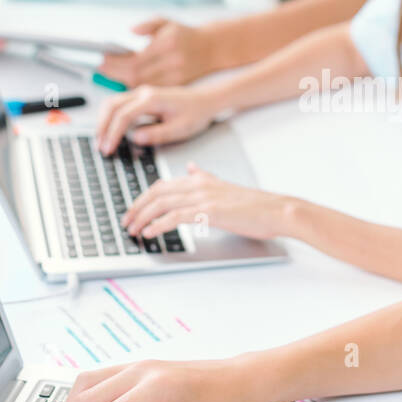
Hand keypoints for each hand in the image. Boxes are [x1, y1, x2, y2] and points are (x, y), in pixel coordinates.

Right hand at [96, 84, 221, 154]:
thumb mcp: (180, 129)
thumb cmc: (196, 113)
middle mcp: (144, 93)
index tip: (108, 149)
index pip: (124, 115)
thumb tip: (135, 138)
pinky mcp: (141, 98)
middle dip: (102, 126)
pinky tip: (111, 130)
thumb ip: (157, 134)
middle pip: (111, 105)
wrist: (205, 101)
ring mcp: (141, 93)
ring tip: (102, 140)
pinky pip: (119, 104)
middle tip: (100, 146)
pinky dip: (110, 117)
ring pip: (112, 102)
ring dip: (103, 121)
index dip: (113, 134)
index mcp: (153, 99)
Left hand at [99, 17, 211, 86]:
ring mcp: (176, 76)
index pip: (136, 58)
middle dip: (116, 73)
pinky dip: (136, 86)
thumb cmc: (185, 34)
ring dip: (123, 81)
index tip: (103, 59)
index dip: (117, 62)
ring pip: (143, 85)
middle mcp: (172, 62)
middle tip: (102, 69)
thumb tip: (131, 31)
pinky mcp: (177, 86)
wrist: (212, 48)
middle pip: (137, 75)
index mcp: (168, 44)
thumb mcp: (166, 22)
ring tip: (110, 75)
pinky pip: (151, 90)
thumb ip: (147, 24)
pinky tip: (126, 81)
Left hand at [123, 163, 287, 240]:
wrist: (275, 210)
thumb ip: (204, 177)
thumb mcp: (224, 185)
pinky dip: (158, 225)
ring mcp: (203, 197)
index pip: (162, 185)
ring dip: (142, 217)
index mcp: (200, 179)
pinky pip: (175, 217)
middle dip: (136, 207)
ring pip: (162, 204)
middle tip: (126, 221)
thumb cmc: (254, 204)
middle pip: (157, 193)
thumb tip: (191, 168)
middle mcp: (198, 185)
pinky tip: (150, 233)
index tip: (133, 210)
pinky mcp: (209, 212)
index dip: (143, 197)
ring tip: (133, 230)